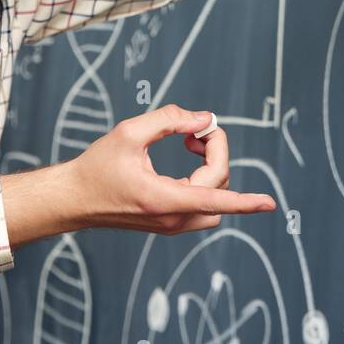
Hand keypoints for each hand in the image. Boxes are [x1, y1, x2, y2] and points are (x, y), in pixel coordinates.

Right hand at [65, 104, 275, 234]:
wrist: (73, 199)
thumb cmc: (97, 166)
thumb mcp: (129, 132)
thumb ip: (170, 119)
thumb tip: (205, 119)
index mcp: (161, 199)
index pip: (214, 198)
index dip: (245, 201)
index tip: (270, 204)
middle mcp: (170, 218)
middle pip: (218, 189)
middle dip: (216, 154)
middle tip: (194, 130)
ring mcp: (170, 225)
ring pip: (214, 202)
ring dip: (213, 170)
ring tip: (190, 143)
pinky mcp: (168, 224)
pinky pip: (203, 205)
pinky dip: (204, 180)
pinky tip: (187, 157)